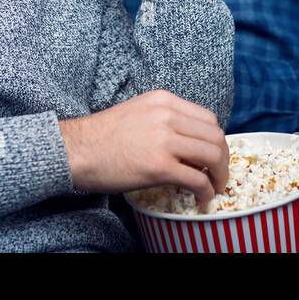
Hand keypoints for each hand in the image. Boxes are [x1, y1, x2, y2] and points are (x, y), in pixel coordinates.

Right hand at [59, 90, 228, 207]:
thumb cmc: (101, 137)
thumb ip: (164, 120)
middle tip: (219, 174)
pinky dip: (206, 191)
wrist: (75, 151)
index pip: (207, 118)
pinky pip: (197, 179)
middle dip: (223, 158)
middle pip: (215, 136)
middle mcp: (167, 116)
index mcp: (163, 100)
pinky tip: (202, 198)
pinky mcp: (159, 166)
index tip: (213, 155)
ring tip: (215, 187)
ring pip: (212, 155)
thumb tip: (188, 141)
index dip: (215, 139)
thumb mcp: (138, 113)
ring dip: (220, 175)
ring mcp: (164, 140)